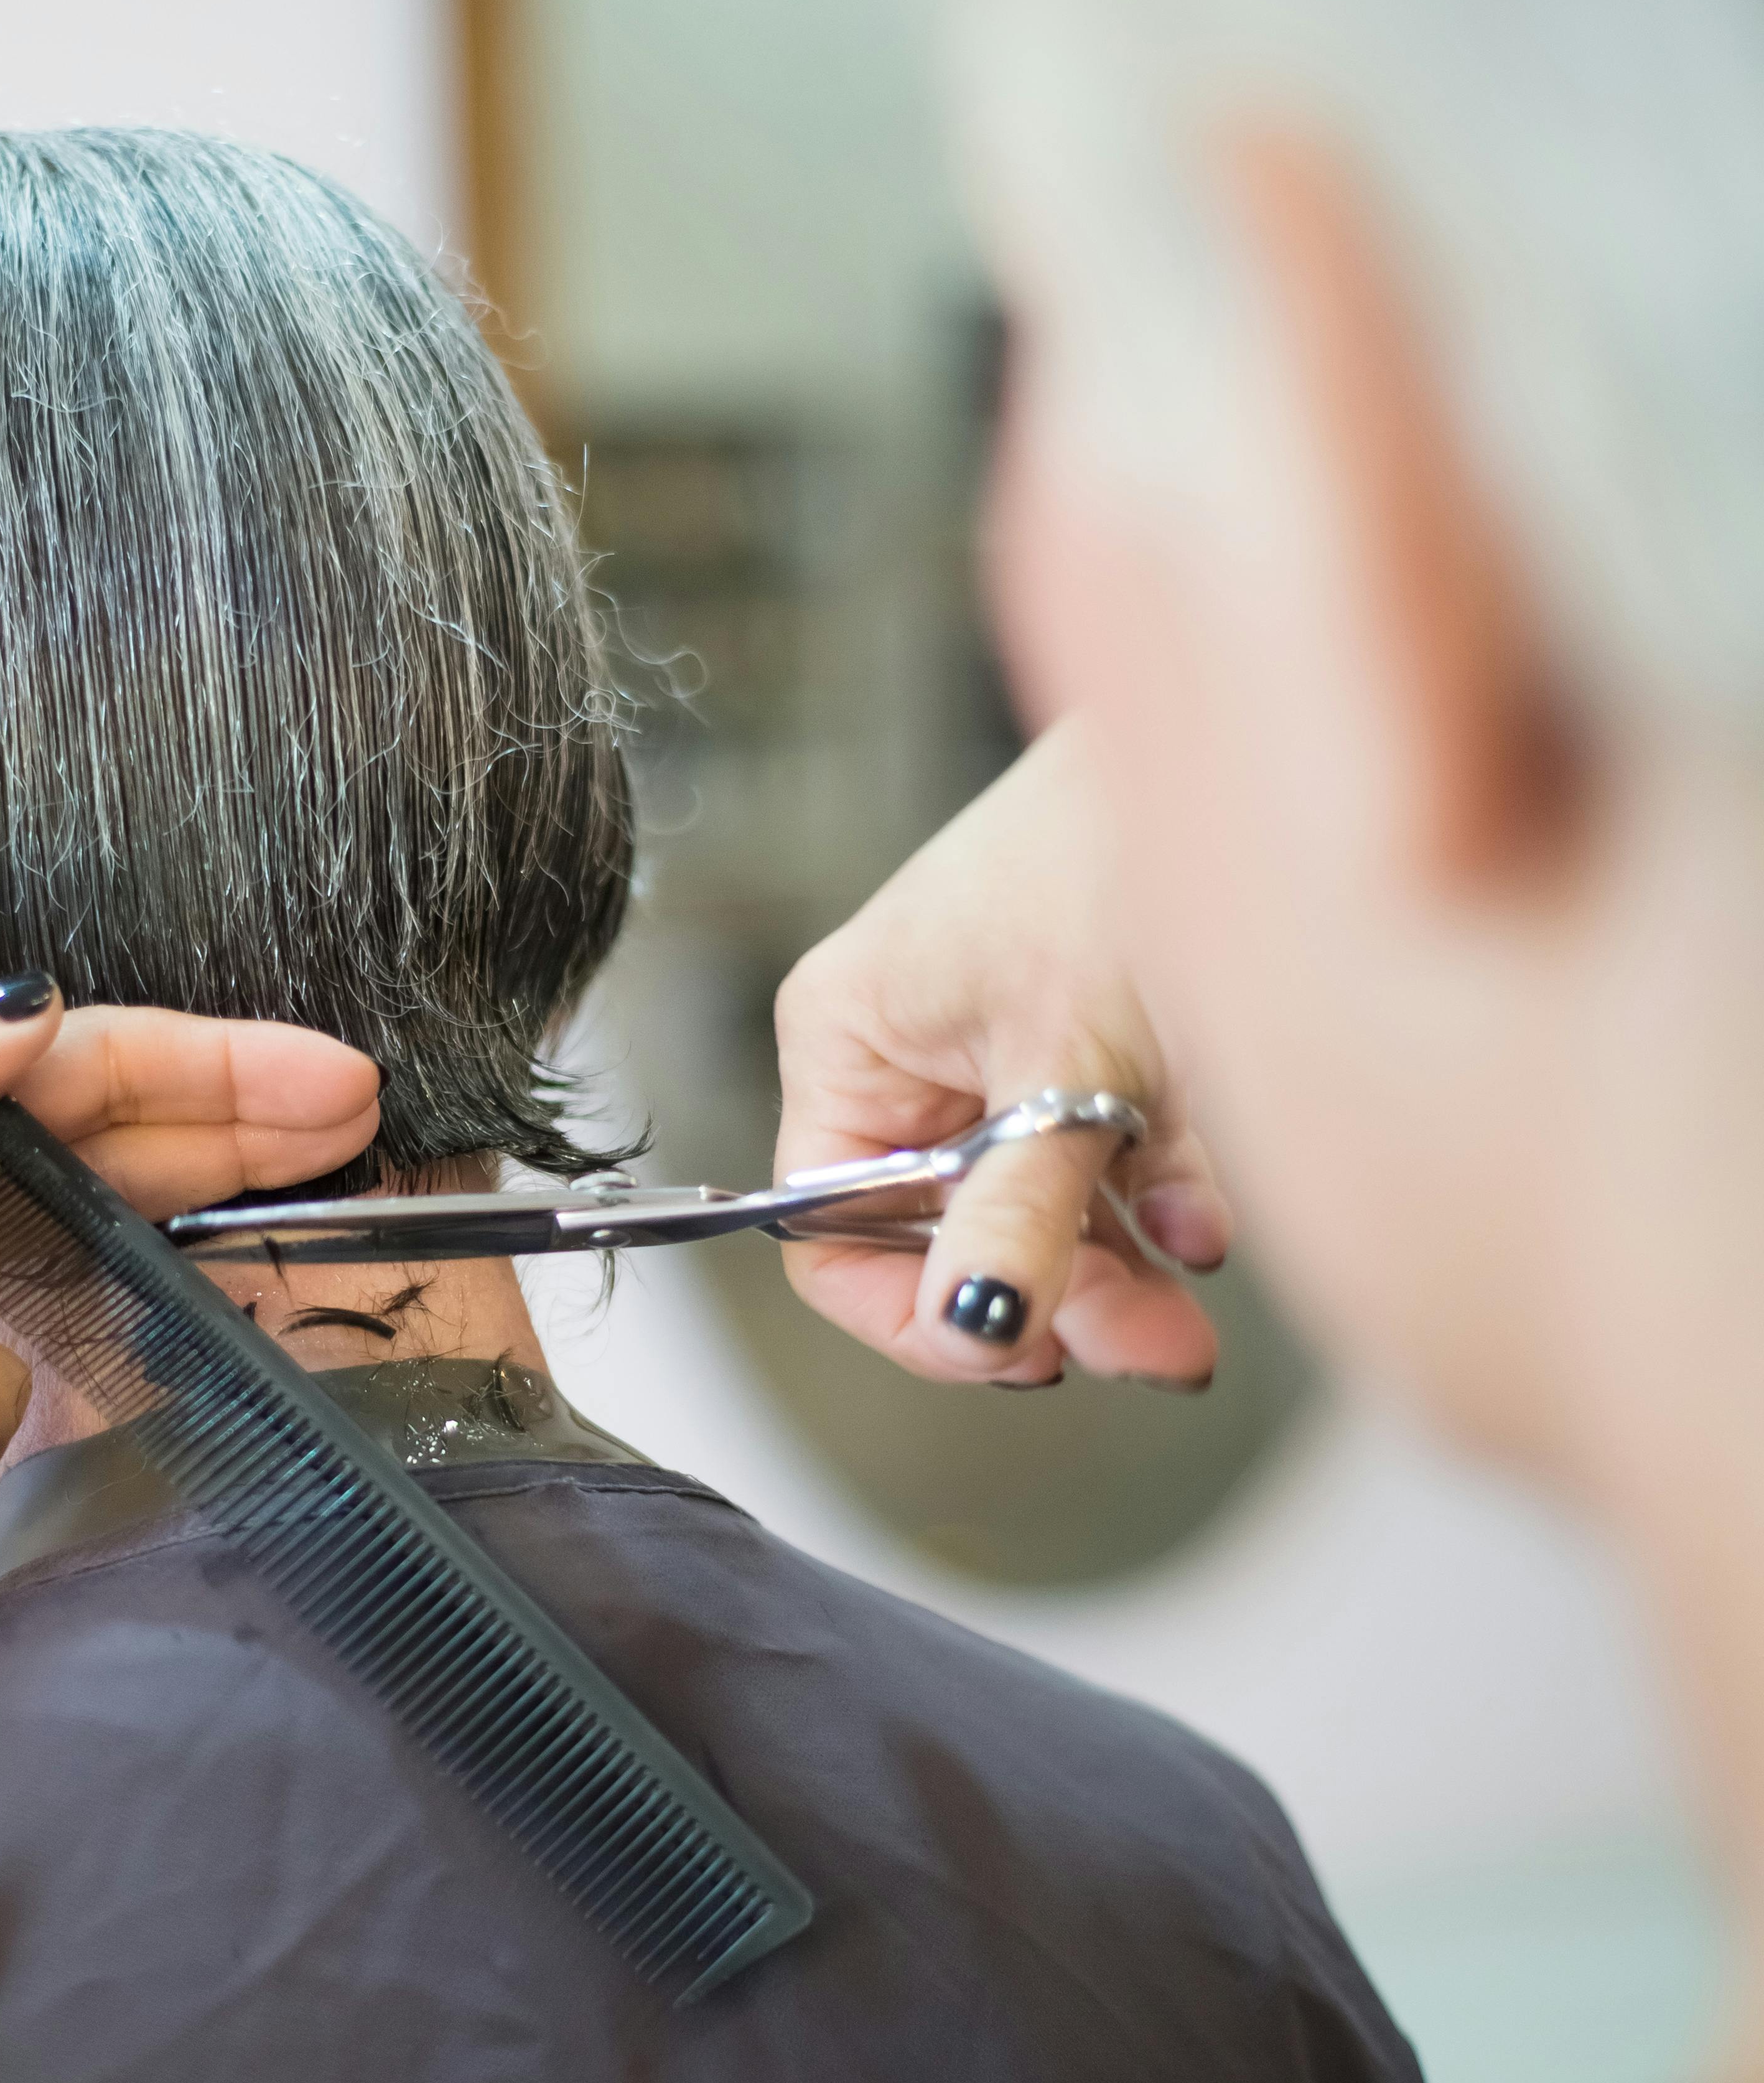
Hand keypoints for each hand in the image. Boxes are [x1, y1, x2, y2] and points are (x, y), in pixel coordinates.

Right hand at [773, 721, 1230, 1388]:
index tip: (1008, 1347)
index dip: (914, 1307)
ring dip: (1123, 1268)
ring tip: (1193, 1308)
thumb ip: (1017, 1211)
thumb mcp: (1062, 1060)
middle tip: (1152, 1349)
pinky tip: (1208, 1212)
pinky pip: (1118, 1159)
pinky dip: (1167, 1198)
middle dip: (1058, 1299)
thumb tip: (976, 1327)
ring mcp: (1015, 1048)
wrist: (1250, 734)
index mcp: (851, 1035)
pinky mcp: (1106, 1043)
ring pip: (1048, 1208)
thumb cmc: (1115, 843)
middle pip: (956, 1232)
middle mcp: (920, 1048)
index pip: (831, 1224)